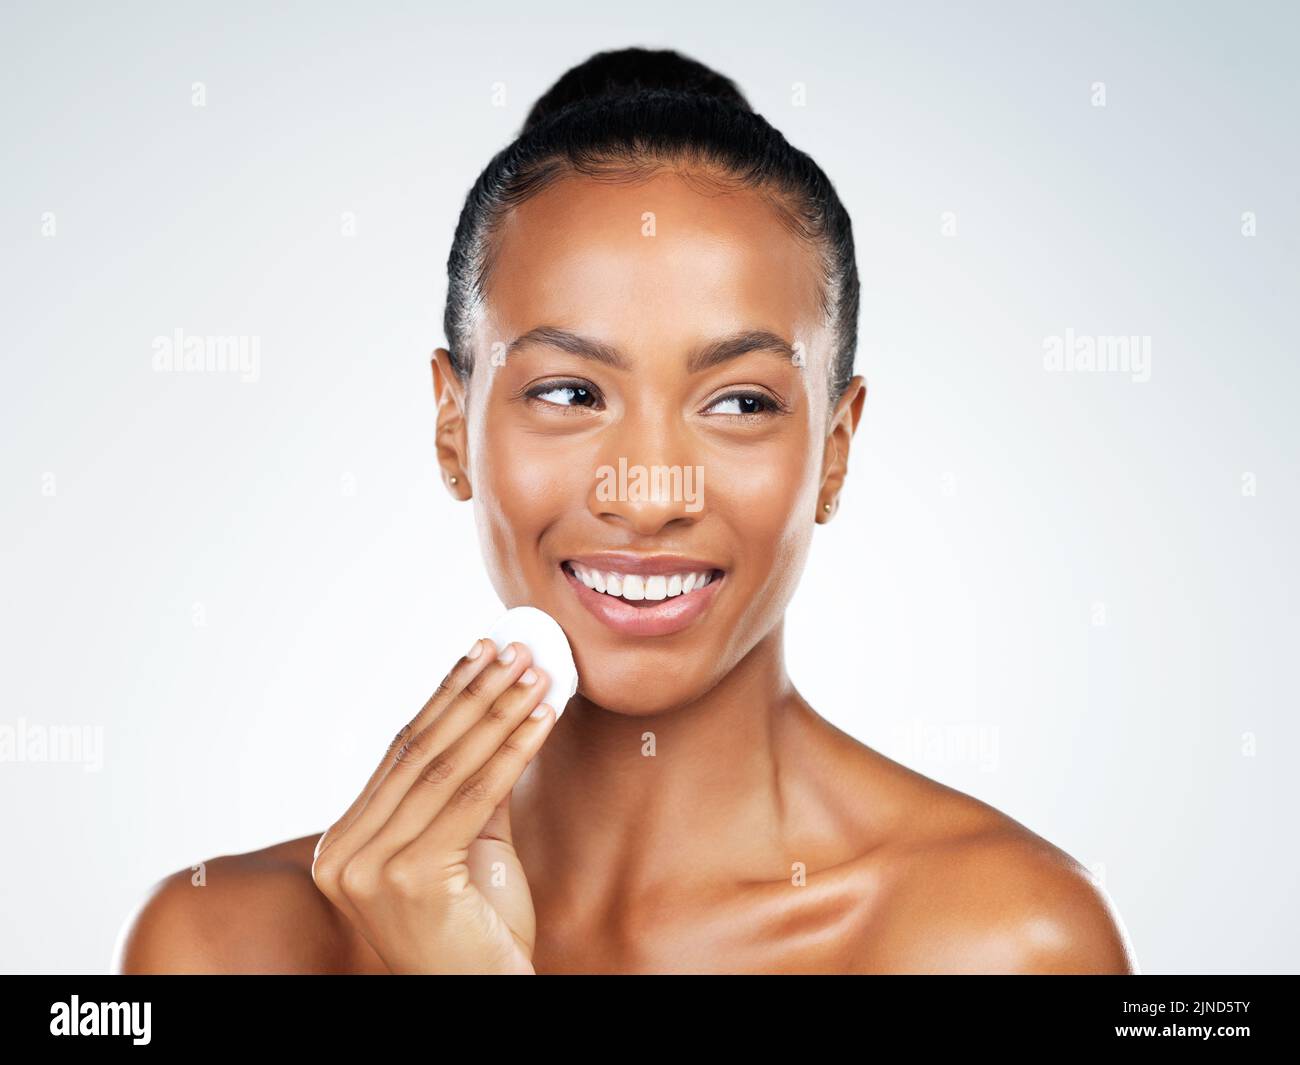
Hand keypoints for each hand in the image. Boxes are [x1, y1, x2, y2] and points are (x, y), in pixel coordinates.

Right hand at [311, 638, 556, 972]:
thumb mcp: (468, 847)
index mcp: (345, 845)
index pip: (402, 751)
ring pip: (446, 767)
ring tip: (536, 672)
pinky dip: (513, 750)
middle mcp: (345, 856)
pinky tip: (542, 717)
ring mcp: (369, 870)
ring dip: (499, 712)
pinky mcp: (408, 880)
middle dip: (475, 692)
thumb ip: (471, 787)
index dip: (446, 695)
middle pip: (420, 752)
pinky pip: (472, 798)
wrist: (483, 999)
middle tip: (516, 648)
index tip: (482, 651)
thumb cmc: (478, 930)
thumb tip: (496, 708)